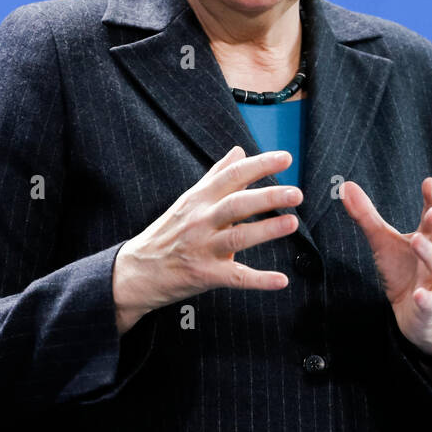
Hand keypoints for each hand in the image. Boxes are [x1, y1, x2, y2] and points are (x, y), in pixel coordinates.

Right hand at [111, 146, 300, 334]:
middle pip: (236, 204)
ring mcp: (202, 248)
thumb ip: (217, 175)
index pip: (232, 175)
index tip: (285, 158)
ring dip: (266, 230)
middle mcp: (201, 220)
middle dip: (267, 197)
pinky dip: (259, 280)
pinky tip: (281, 280)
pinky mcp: (205, 275)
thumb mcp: (189, 200)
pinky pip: (236, 277)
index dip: (259, 165)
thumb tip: (239, 151)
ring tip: (292, 223)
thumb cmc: (167, 232)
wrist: (135, 272)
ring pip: (237, 237)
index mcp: (199, 198)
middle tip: (296, 193)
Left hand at [341, 177, 431, 355]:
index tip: (428, 182)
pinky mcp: (431, 307)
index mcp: (429, 239)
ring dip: (430, 254)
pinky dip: (426, 298)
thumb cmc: (404, 271)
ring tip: (416, 241)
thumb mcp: (384, 242)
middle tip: (431, 212)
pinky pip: (431, 302)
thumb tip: (346, 186)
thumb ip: (368, 216)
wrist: (417, 315)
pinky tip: (418, 294)